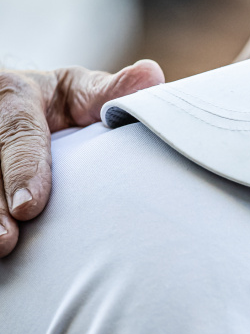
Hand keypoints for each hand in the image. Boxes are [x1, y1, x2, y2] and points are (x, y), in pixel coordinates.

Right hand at [0, 61, 163, 256]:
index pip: (17, 130)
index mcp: (15, 93)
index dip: (22, 168)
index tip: (29, 207)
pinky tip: (0, 259)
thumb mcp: (81, 92)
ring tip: (0, 250)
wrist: (21, 110)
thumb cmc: (62, 105)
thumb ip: (110, 92)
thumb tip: (151, 75)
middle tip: (6, 240)